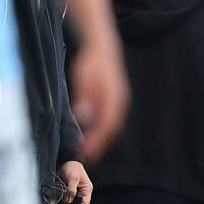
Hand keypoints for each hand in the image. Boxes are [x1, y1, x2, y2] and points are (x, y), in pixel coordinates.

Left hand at [58, 160, 92, 203]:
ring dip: (64, 199)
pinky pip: (65, 198)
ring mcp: (75, 192)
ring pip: (70, 202)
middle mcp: (82, 192)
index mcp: (87, 190)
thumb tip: (69, 201)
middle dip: (69, 203)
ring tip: (60, 193)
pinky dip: (61, 197)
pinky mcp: (68, 191)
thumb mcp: (73, 178)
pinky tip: (59, 191)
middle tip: (62, 200)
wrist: (66, 162)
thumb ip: (71, 190)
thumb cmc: (72, 167)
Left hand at [71, 38, 128, 161]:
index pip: (106, 126)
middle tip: (86, 156)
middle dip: (100, 144)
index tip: (85, 152)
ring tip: (88, 148)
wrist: (102, 47)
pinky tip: (92, 133)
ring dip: (101, 138)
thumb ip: (85, 99)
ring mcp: (119, 102)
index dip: (97, 141)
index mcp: (114, 99)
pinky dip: (102, 129)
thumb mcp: (84, 79)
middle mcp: (120, 103)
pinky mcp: (115, 100)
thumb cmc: (91, 62)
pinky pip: (110, 119)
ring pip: (112, 126)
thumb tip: (84, 117)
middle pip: (111, 129)